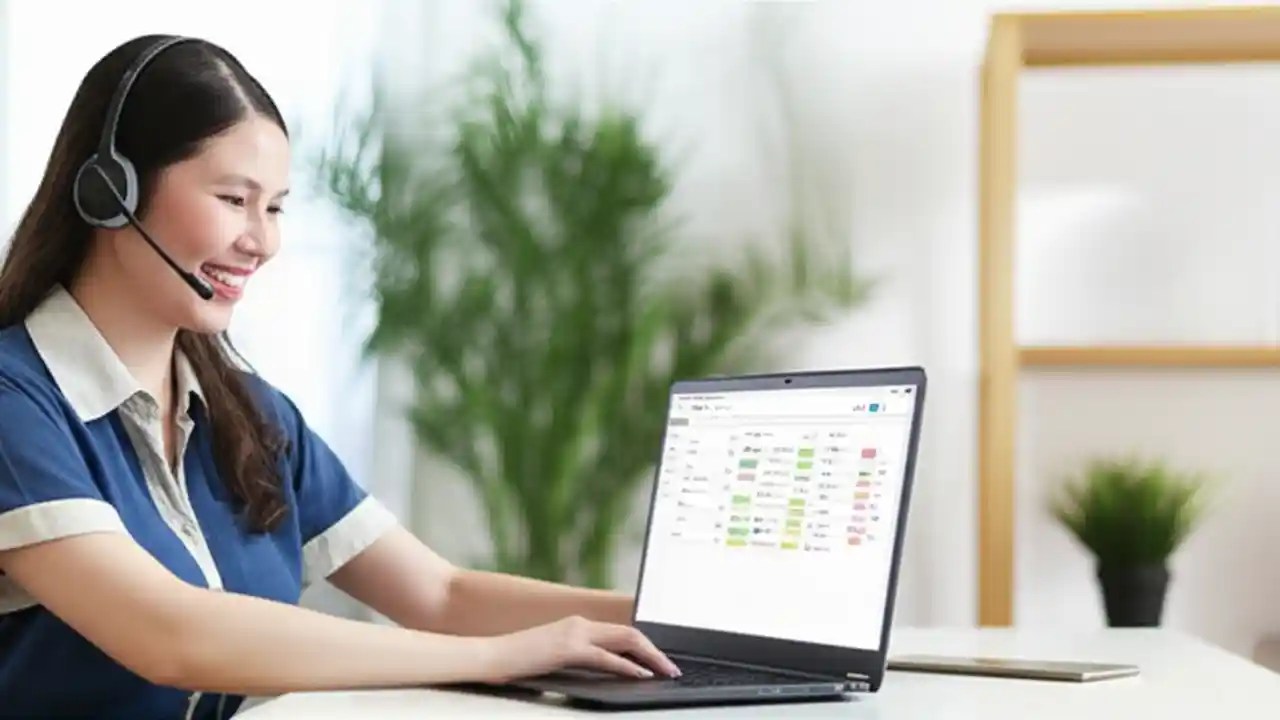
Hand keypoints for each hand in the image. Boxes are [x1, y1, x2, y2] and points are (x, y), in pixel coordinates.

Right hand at [483, 615, 681, 682]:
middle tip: (672, 667)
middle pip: (629, 633)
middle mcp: (580, 623)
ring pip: (625, 640)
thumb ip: (578, 657)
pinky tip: (641, 674)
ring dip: (650, 656)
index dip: (644, 645)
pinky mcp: (568, 649)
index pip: (620, 632)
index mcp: (578, 624)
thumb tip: (603, 668)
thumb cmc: (519, 660)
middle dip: (655, 650)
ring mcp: (574, 634)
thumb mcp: (554, 656)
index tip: (659, 660)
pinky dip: (628, 666)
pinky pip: (606, 657)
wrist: (492, 655)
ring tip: (665, 670)